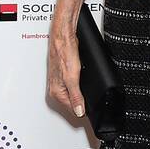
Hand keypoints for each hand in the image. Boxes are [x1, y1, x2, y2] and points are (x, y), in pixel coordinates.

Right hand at [47, 0, 88, 117]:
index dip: (83, 111)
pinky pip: (74, 85)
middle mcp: (56, 88)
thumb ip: (76, 96)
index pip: (71, 110)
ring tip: (89, 91)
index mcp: (56, 92)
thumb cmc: (64, 52)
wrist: (63, 35)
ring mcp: (59, 80)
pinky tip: (84, 81)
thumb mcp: (73, 77)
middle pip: (72, 103)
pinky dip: (80, 85)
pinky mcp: (64, 73)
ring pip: (73, 95)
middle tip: (93, 103)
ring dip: (81, 94)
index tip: (93, 113)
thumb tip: (79, 111)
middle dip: (82, 103)